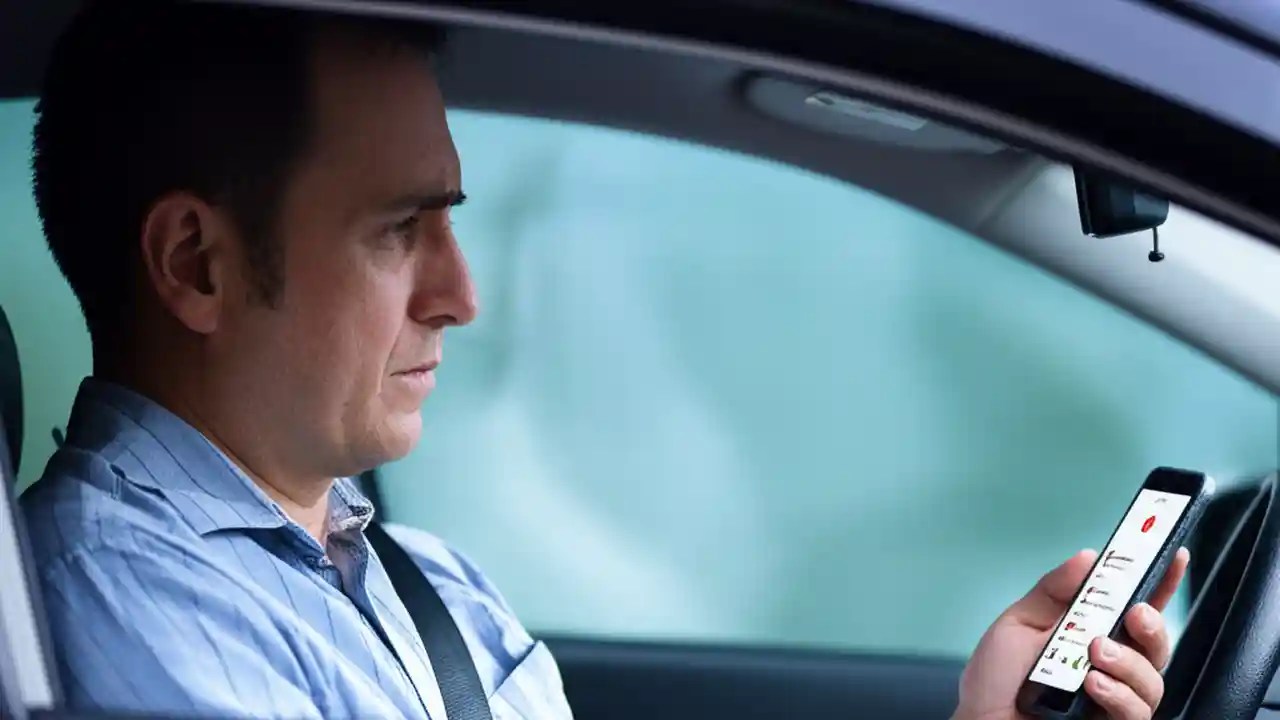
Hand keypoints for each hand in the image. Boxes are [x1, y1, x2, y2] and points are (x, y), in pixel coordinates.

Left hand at [953, 547, 1188, 719]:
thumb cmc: (996, 678)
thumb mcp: (1019, 622)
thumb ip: (1055, 590)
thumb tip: (1089, 556)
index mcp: (1091, 632)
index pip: (1137, 605)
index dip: (1162, 583)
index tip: (1177, 556)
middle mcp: (1110, 664)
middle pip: (1156, 644)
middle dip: (1153, 625)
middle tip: (1134, 613)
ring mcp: (1114, 697)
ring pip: (1153, 680)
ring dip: (1128, 663)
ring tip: (1095, 654)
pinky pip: (1137, 712)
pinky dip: (1119, 694)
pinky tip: (1094, 684)